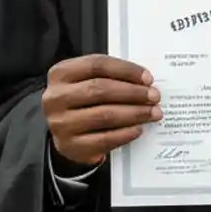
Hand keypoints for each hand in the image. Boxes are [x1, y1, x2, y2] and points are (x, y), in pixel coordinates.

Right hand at [42, 54, 161, 165]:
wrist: (64, 131)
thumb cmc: (82, 100)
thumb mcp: (87, 80)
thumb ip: (110, 76)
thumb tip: (145, 82)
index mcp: (60, 73)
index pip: (96, 65)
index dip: (125, 70)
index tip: (148, 77)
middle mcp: (56, 97)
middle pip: (100, 89)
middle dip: (133, 92)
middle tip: (154, 96)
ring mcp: (60, 123)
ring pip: (104, 115)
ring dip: (134, 113)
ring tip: (153, 113)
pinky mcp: (69, 146)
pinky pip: (103, 139)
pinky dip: (125, 133)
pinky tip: (138, 129)